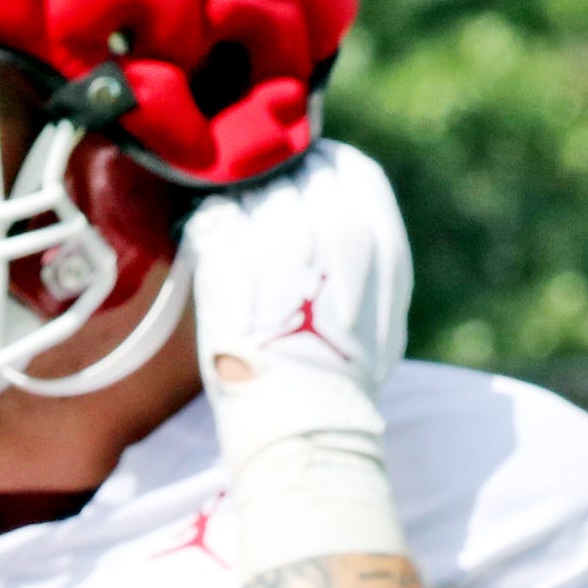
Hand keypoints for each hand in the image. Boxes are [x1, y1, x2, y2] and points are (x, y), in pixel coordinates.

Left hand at [184, 139, 412, 467]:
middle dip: (271, 186)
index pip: (345, 169)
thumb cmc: (342, 379)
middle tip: (254, 209)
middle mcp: (329, 228)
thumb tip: (342, 225)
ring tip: (231, 234)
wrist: (304, 421)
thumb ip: (365, 259)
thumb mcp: (382, 311)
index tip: (301, 174)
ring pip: (249, 192)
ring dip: (236, 205)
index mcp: (375, 237)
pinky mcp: (229, 259)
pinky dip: (206, 226)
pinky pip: (212, 219)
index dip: (319, 167)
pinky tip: (206, 243)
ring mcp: (277, 240)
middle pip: (293, 175)